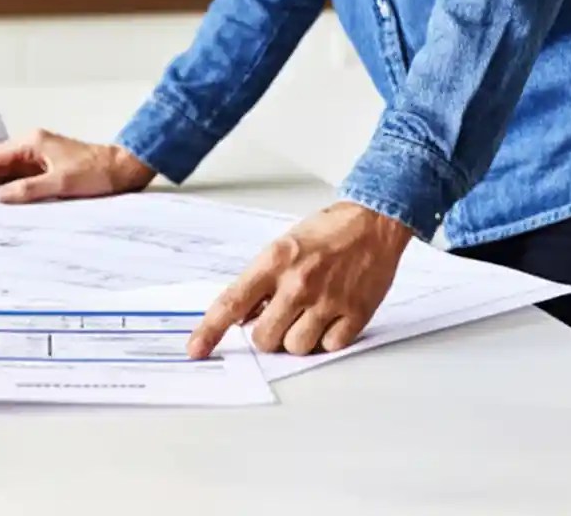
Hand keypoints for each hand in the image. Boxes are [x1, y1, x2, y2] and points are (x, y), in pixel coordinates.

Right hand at [0, 129, 154, 203]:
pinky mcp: (48, 168)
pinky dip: (4, 186)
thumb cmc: (98, 173)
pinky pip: (19, 177)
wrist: (124, 169)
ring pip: (6, 171)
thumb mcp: (61, 183)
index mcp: (33, 142)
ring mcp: (40, 157)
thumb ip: (28, 190)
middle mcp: (33, 146)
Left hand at [187, 202, 412, 358]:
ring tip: (308, 315)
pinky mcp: (355, 313)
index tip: (196, 349)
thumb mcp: (281, 248)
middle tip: (278, 319)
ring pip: (296, 347)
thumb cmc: (326, 233)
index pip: (232, 303)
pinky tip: (330, 318)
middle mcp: (298, 283)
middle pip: (264, 338)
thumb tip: (241, 318)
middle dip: (267, 335)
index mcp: (274, 262)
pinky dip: (326, 339)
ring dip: (297, 339)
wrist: (373, 222)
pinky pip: (329, 347)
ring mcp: (328, 301)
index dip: (210, 330)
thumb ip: (260, 282)